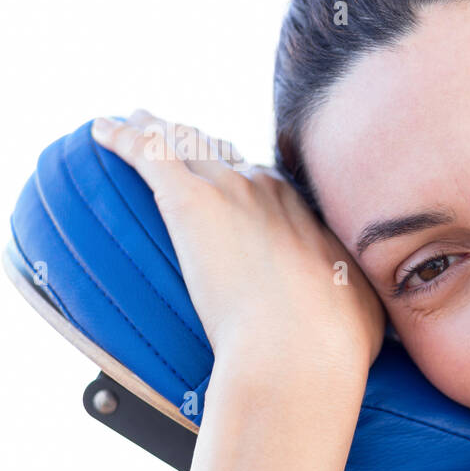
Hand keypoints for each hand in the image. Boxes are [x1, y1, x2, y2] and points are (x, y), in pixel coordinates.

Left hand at [91, 110, 384, 371]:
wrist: (301, 350)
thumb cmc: (336, 342)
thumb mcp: (365, 309)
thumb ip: (357, 296)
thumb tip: (367, 311)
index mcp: (306, 211)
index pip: (265, 179)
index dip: (241, 173)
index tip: (226, 171)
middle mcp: (271, 190)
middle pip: (223, 154)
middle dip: (197, 143)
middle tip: (172, 137)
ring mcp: (231, 191)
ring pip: (185, 143)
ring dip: (157, 129)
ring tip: (134, 120)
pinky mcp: (190, 203)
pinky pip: (149, 153)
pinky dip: (124, 136)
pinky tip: (102, 128)